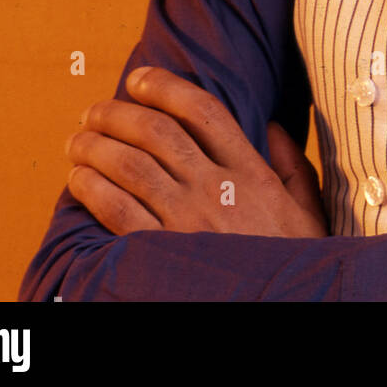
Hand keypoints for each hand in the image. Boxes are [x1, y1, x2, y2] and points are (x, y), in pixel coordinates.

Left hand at [65, 66, 328, 238]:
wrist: (284, 308)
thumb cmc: (291, 259)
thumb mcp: (308, 209)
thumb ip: (293, 163)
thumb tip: (274, 126)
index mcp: (251, 173)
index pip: (203, 112)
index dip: (166, 87)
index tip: (140, 78)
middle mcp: (215, 190)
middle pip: (157, 133)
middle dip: (118, 114)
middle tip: (94, 110)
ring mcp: (186, 222)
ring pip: (130, 167)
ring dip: (96, 147)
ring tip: (78, 141)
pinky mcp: (160, 254)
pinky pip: (116, 212)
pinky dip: (92, 189)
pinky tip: (78, 179)